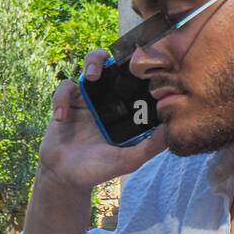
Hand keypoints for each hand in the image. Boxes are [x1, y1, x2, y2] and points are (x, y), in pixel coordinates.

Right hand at [39, 49, 168, 190]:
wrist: (64, 175)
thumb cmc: (98, 169)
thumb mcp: (128, 160)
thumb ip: (149, 147)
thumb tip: (172, 130)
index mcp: (128, 111)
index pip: (140, 84)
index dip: (145, 72)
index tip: (150, 65)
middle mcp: (111, 100)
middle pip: (118, 67)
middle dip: (120, 58)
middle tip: (122, 62)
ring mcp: (90, 98)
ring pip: (92, 65)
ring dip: (92, 62)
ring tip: (91, 76)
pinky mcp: (68, 100)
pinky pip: (65, 87)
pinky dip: (61, 98)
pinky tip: (61, 117)